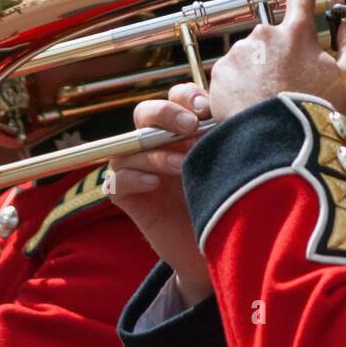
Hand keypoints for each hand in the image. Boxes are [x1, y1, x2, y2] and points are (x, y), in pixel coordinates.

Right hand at [106, 84, 211, 306]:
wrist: (220, 249)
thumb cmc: (226, 203)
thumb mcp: (228, 166)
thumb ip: (224, 138)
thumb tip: (230, 111)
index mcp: (183, 131)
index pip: (176, 98)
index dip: (186, 97)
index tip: (206, 109)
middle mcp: (157, 145)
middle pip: (145, 113)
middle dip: (166, 114)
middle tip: (191, 127)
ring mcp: (139, 170)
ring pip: (130, 146)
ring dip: (157, 153)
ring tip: (183, 166)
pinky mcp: (128, 199)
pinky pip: (116, 181)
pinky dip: (132, 178)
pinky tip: (154, 184)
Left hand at [208, 0, 345, 120]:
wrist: (280, 142)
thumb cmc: (316, 113)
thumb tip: (345, 28)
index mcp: (297, 33)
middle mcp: (265, 35)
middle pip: (271, 36)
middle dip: (277, 54)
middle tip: (286, 83)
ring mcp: (239, 53)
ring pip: (249, 57)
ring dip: (257, 72)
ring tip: (268, 100)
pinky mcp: (220, 73)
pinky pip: (230, 75)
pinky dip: (238, 88)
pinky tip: (251, 106)